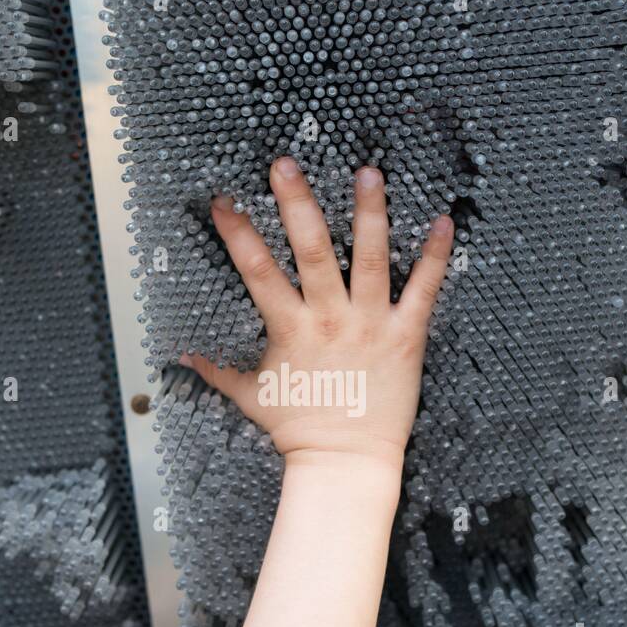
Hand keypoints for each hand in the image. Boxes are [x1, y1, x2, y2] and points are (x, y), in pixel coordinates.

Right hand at [180, 156, 453, 473]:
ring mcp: (369, 324)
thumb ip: (218, 370)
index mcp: (289, 328)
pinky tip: (443, 222)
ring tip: (369, 172)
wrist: (346, 463)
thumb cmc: (299, 431)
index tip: (222, 200)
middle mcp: (329, 318)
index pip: (256, 271)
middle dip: (296, 203)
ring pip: (370, 258)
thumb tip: (183, 355)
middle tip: (285, 164)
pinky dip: (435, 256)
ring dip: (370, 212)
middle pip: (309, 250)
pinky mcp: (405, 337)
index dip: (237, 234)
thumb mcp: (251, 397)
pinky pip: (424, 290)